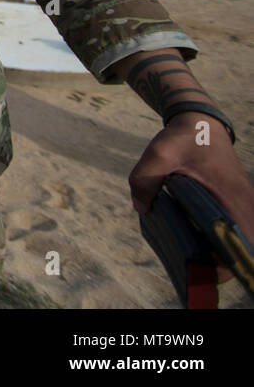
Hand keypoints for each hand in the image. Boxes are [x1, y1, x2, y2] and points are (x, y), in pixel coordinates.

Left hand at [129, 112, 253, 281]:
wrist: (200, 122)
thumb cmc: (185, 138)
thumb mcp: (160, 152)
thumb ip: (145, 179)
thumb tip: (143, 208)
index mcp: (235, 200)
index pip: (241, 248)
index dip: (220, 264)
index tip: (193, 261)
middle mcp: (244, 207)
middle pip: (234, 252)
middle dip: (208, 261)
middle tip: (178, 254)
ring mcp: (240, 207)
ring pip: (229, 242)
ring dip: (206, 249)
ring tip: (177, 242)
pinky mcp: (231, 205)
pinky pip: (224, 230)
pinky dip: (206, 236)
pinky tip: (181, 229)